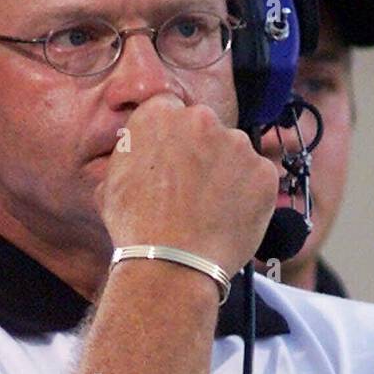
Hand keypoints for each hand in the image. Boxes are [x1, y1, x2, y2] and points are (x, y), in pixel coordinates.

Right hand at [99, 93, 279, 277]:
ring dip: (226, 173)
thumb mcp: (111, 183)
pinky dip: (248, 196)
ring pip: (234, 152)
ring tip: (209, 209)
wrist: (172, 263)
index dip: (171, 139)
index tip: (172, 160)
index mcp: (159, 115)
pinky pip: (257, 179)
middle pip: (205, 128)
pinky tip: (228, 217)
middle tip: (190, 190)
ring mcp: (236, 144)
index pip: (170, 110)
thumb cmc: (137, 229)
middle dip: (200, 153)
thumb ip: (130, 156)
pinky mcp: (263, 171)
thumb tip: (137, 154)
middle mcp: (200, 119)